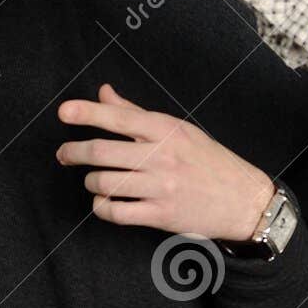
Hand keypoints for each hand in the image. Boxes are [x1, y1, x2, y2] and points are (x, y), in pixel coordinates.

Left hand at [56, 83, 274, 239]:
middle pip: (101, 151)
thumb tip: (103, 92)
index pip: (117, 116)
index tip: (63, 112)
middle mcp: (161, 156)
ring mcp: (160, 187)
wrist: (244, 200)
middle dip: (72, 152)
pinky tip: (104, 202)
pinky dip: (101, 207)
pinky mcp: (160, 215)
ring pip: (103, 182)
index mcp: (166, 130)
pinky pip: (115, 212)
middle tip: (64, 154)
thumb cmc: (209, 161)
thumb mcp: (178, 129)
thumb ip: (135, 113)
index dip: (85, 113)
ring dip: (90, 182)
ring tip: (94, 180)